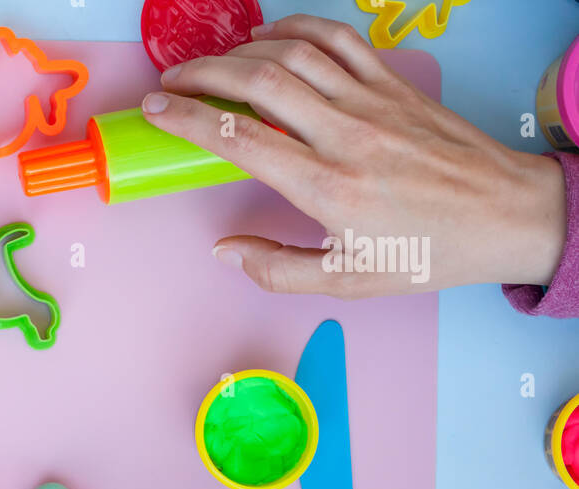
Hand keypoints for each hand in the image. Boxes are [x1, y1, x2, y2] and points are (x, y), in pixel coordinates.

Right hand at [141, 14, 565, 296]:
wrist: (507, 216)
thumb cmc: (428, 253)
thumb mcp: (348, 282)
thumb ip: (277, 270)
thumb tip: (224, 250)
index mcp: (328, 188)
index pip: (240, 139)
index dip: (188, 119)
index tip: (157, 111)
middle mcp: (347, 136)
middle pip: (259, 82)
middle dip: (202, 74)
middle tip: (171, 83)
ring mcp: (373, 102)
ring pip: (293, 53)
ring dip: (241, 50)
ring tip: (212, 64)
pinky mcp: (394, 84)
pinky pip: (337, 40)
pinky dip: (296, 29)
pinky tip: (270, 39)